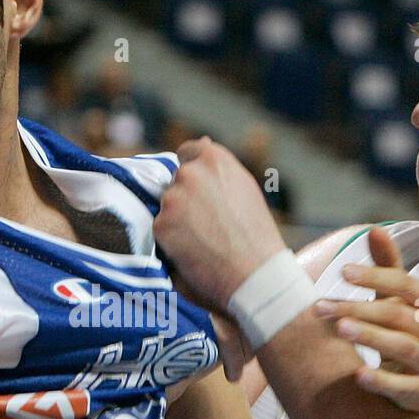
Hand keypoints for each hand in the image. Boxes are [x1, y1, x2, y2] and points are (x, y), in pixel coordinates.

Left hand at [154, 137, 285, 310]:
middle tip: (209, 226)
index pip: (188, 154)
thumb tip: (202, 143)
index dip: (193, 175)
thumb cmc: (257, 236)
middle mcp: (190, 173)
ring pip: (167, 208)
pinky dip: (172, 243)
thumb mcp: (245, 188)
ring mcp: (173, 198)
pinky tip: (194, 254)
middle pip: (175, 183)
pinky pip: (161, 232)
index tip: (200, 193)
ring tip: (205, 243)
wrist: (257, 275)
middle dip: (186, 201)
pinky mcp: (162, 225)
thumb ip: (218, 167)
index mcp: (214, 158)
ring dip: (177, 222)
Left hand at [313, 226, 418, 414]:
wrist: (417, 386)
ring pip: (403, 346)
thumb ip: (387, 268)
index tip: (342, 272)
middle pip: (398, 315)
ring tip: (339, 328)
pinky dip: (382, 381)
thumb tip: (374, 230)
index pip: (407, 285)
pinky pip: (404, 386)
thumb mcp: (397, 300)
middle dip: (358, 308)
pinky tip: (358, 375)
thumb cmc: (404, 333)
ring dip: (370, 336)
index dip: (375, 276)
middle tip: (321, 307)